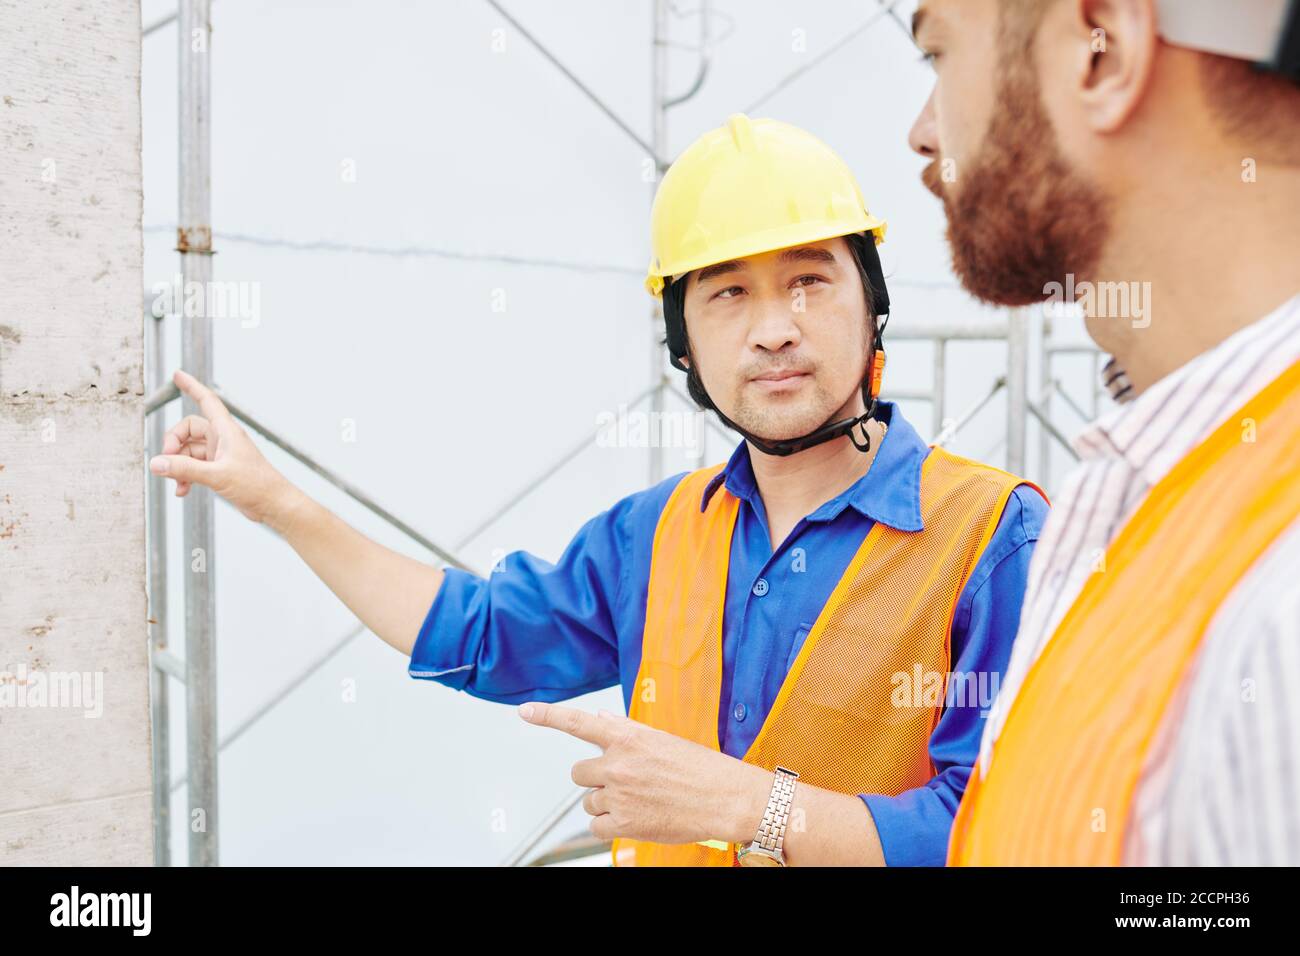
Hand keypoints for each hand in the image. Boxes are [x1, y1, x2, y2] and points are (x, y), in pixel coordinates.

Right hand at [149, 369, 299, 529]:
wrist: (274, 505)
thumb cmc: (257, 486)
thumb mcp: (216, 476)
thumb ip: (184, 469)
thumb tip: (157, 463)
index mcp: (226, 431)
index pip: (206, 400)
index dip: (192, 386)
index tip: (177, 375)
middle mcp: (223, 439)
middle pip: (188, 429)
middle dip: (173, 443)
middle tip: (166, 461)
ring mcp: (221, 454)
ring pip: (189, 451)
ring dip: (178, 465)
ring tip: (177, 483)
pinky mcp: (220, 470)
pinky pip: (194, 466)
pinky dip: (185, 476)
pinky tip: (182, 490)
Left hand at [518, 701, 767, 844]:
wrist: (726, 799)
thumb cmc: (699, 768)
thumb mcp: (662, 739)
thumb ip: (626, 731)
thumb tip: (599, 722)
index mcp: (627, 737)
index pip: (578, 722)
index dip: (548, 715)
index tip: (524, 711)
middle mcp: (618, 763)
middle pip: (579, 773)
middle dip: (596, 779)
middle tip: (625, 782)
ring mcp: (619, 794)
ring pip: (589, 802)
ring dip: (606, 803)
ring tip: (640, 801)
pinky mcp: (624, 823)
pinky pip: (596, 826)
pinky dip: (609, 826)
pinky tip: (634, 818)